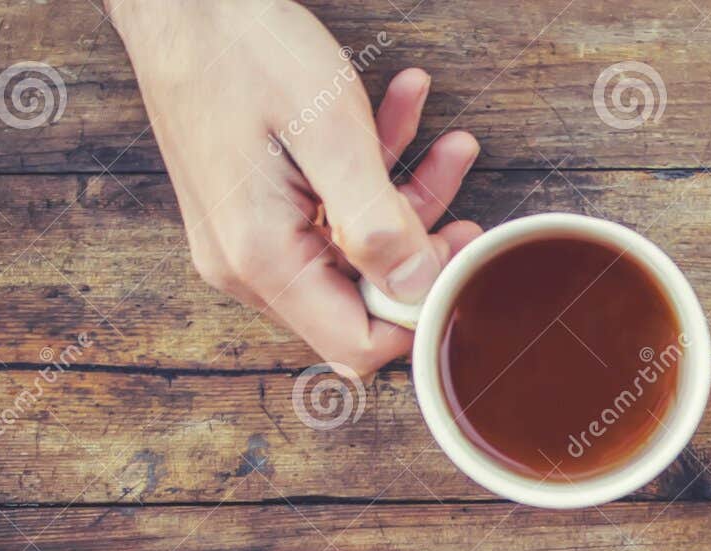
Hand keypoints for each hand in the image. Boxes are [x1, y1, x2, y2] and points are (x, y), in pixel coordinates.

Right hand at [110, 0, 483, 372]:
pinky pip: (330, 214)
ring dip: (408, 200)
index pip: (356, 344)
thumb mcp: (330, 131)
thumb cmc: (242, 46)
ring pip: (355, 251)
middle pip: (361, 300)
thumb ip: (377, 222)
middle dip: (421, 254)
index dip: (417, 316)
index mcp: (262, 259)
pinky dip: (374, 173)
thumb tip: (418, 290)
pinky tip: (408, 114)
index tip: (457, 267)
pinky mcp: (257, 209)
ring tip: (454, 144)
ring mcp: (249, 239)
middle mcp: (248, 265)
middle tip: (468, 213)